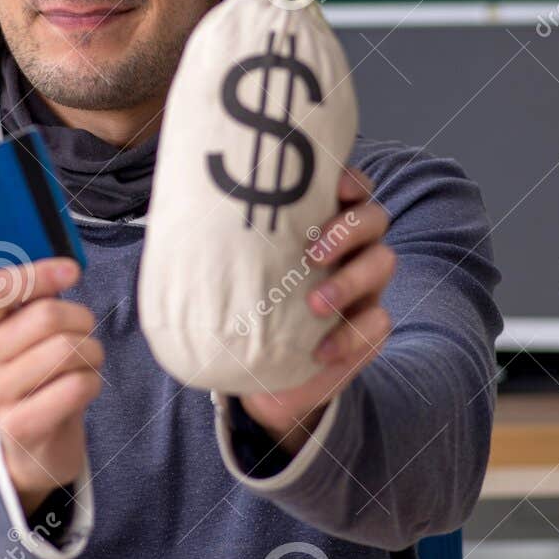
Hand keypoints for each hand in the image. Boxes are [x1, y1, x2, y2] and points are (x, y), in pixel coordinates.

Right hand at [0, 256, 102, 515]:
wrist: (32, 443)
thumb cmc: (36, 374)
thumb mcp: (24, 333)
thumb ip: (34, 298)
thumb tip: (64, 266)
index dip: (39, 273)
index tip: (72, 271)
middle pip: (45, 316)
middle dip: (81, 318)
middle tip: (86, 330)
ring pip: (66, 350)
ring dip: (92, 351)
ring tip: (87, 360)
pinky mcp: (17, 426)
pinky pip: (75, 387)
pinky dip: (93, 381)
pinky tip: (85, 386)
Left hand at [236, 166, 395, 456]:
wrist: (263, 377)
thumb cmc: (248, 310)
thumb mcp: (234, 275)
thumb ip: (221, 246)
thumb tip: (175, 211)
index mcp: (322, 225)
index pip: (351, 189)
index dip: (351, 181)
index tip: (335, 186)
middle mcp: (351, 250)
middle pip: (374, 220)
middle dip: (348, 230)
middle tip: (313, 253)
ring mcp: (365, 288)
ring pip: (383, 263)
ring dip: (350, 282)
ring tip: (315, 304)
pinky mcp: (367, 330)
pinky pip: (377, 325)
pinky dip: (350, 336)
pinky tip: (319, 351)